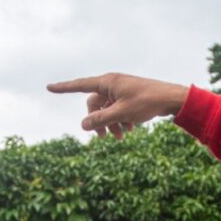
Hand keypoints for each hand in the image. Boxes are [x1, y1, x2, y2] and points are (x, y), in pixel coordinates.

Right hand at [46, 73, 187, 137]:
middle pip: (94, 104)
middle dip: (98, 122)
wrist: (171, 98)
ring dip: (111, 124)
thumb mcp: (121, 113)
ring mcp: (120, 90)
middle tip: (105, 139)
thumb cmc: (147, 102)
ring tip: (121, 137)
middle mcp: (111, 84)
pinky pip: (116, 109)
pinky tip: (130, 130)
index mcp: (107, 82)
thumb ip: (100, 120)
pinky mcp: (128, 96)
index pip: (80, 85)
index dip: (63, 88)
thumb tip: (82, 125)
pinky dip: (120, 120)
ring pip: (106, 109)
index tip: (48, 87)